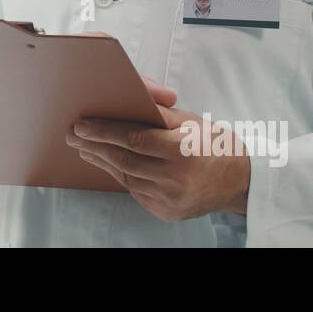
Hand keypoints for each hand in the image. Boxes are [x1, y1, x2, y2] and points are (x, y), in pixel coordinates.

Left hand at [66, 75, 251, 219]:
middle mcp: (176, 178)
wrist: (239, 181)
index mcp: (183, 151)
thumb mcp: (191, 121)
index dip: (104, 132)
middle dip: (95, 146)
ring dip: (103, 161)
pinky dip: (121, 176)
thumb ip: (158, 113)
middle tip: (73, 135)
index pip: (134, 139)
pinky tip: (109, 164)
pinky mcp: (166, 211)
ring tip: (85, 148)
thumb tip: (126, 99)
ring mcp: (170, 199)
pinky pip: (136, 191)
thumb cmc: (214, 144)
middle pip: (125, 160)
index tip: (82, 125)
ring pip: (127, 177)